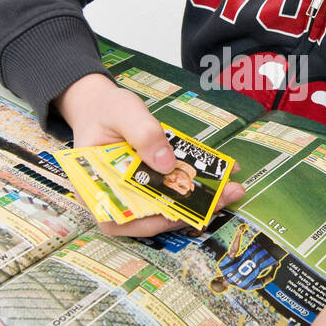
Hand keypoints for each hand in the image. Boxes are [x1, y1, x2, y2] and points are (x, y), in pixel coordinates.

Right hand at [54, 73, 244, 238]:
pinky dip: (196, 185)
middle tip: (223, 198)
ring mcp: (136, 196)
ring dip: (200, 202)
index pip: (123, 220)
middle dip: (190, 210)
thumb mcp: (123, 112)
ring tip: (230, 190)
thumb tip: (167, 164)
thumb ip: (142, 133)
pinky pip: (175, 191)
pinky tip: (221, 175)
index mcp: (95, 191)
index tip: (186, 212)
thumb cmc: (105, 111)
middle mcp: (115, 201)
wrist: (101, 106)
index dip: (155, 220)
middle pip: (152, 217)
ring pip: (168, 208)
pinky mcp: (153, 186)